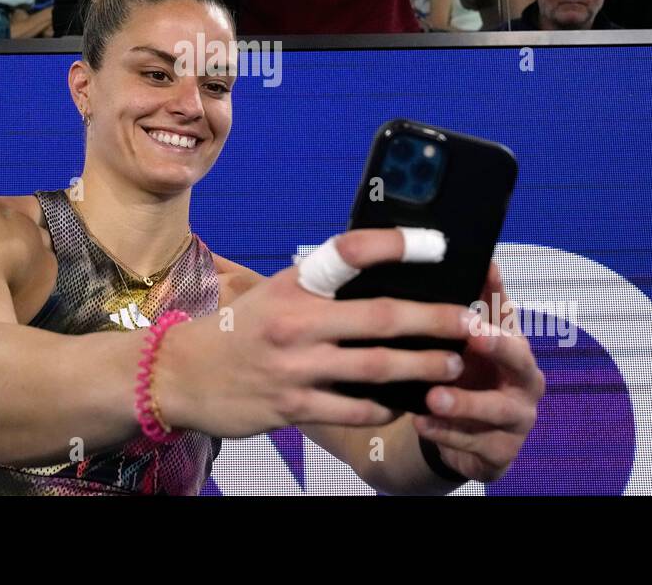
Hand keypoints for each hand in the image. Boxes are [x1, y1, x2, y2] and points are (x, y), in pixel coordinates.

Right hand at [159, 228, 471, 437]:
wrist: (181, 374)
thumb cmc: (242, 329)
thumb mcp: (275, 293)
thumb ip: (322, 287)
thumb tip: (386, 276)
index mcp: (294, 284)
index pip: (350, 251)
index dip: (396, 243)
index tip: (438, 242)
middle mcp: (295, 320)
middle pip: (381, 316)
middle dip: (435, 319)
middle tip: (470, 320)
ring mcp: (294, 366)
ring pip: (377, 368)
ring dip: (423, 367)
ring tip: (453, 364)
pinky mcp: (292, 406)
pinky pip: (355, 409)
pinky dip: (386, 406)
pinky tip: (408, 403)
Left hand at [411, 261, 544, 483]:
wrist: (467, 438)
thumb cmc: (468, 377)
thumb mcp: (467, 344)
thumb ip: (468, 305)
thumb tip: (463, 257)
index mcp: (515, 347)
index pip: (510, 313)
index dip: (498, 292)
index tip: (484, 268)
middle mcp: (525, 381)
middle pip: (519, 360)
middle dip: (497, 346)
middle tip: (472, 335)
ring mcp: (517, 420)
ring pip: (495, 410)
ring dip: (464, 402)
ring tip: (433, 397)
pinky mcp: (501, 453)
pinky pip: (474, 443)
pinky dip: (445, 434)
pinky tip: (420, 422)